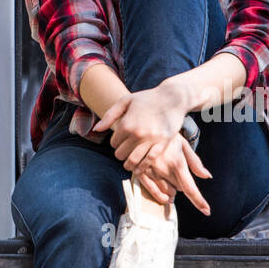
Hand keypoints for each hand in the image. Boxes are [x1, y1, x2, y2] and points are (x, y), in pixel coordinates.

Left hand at [93, 83, 212, 213]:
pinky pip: (150, 161)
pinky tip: (139, 169)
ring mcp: (151, 140)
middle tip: (123, 151)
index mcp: (127, 124)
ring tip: (128, 164)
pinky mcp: (163, 144)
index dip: (115, 142)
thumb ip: (109, 116)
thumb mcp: (125, 101)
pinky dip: (142, 167)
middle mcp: (138, 133)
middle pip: (121, 154)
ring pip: (134, 161)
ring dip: (129, 165)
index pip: (114, 143)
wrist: (172, 98)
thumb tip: (96, 130)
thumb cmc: (147, 98)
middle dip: (120, 154)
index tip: (120, 140)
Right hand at [138, 132, 212, 215]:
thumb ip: (195, 162)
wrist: (142, 124)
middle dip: (180, 184)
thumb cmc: (166, 134)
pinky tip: (165, 197)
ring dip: (170, 190)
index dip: (199, 201)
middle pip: (178, 189)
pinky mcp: (139, 171)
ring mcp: (151, 171)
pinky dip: (159, 194)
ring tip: (170, 181)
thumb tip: (207, 176)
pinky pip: (151, 190)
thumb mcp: (182, 144)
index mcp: (177, 161)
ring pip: (166, 191)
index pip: (190, 187)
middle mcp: (164, 168)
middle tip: (177, 171)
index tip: (207, 211)